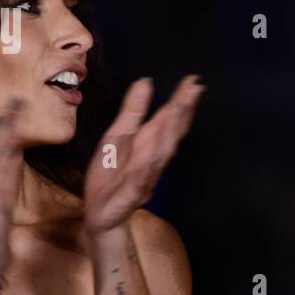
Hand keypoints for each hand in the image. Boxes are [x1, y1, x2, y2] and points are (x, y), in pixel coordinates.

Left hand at [84, 75, 201, 236]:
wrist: (100, 212)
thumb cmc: (111, 174)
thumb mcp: (116, 136)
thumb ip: (132, 112)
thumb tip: (146, 82)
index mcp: (149, 142)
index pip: (168, 118)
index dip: (181, 100)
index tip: (192, 81)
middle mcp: (153, 158)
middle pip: (171, 132)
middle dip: (181, 111)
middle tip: (193, 90)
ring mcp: (146, 176)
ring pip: (161, 153)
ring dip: (170, 133)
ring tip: (176, 110)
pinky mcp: (133, 193)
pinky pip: (142, 179)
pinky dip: (149, 166)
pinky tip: (154, 152)